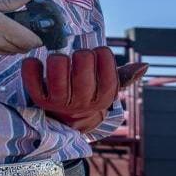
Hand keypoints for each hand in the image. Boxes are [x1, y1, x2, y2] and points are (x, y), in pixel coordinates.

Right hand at [0, 0, 43, 56]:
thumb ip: (4, 2)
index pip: (30, 40)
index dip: (41, 36)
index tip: (42, 24)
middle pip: (23, 48)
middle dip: (29, 38)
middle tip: (28, 21)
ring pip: (10, 51)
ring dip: (15, 41)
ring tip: (10, 24)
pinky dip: (1, 43)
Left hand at [22, 47, 149, 128]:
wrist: (65, 122)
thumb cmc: (89, 94)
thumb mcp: (107, 89)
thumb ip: (124, 77)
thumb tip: (144, 66)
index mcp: (103, 97)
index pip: (106, 65)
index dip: (101, 54)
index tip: (97, 54)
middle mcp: (82, 101)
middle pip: (82, 61)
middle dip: (80, 54)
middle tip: (78, 58)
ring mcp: (60, 101)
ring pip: (58, 66)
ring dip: (58, 58)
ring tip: (59, 61)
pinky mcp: (40, 100)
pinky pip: (32, 79)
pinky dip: (31, 67)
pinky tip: (35, 63)